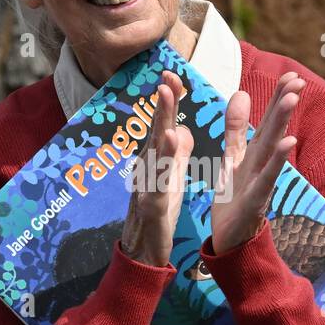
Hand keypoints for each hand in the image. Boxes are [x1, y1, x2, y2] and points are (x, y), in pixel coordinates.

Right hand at [120, 71, 193, 266]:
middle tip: (167, 77)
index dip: (169, 101)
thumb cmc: (158, 213)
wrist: (145, 252)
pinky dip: (162, 165)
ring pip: (154, 152)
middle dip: (162, 104)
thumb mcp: (170, 177)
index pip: (163, 124)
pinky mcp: (151, 206)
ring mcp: (146, 185)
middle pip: (156, 131)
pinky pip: (157, 183)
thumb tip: (179, 128)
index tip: (173, 73)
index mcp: (157, 160)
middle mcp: (148, 168)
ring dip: (160, 125)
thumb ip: (175, 152)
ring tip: (167, 98)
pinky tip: (168, 145)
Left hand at [210, 71, 303, 254]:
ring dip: (282, 123)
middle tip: (298, 79)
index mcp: (254, 153)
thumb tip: (241, 92)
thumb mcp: (232, 158)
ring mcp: (260, 182)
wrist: (229, 241)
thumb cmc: (234, 199)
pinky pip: (266, 179)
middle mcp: (261, 165)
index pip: (268, 120)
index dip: (278, 97)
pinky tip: (287, 143)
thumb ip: (236, 128)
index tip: (292, 73)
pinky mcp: (255, 201)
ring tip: (291, 99)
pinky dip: (277, 161)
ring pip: (271, 149)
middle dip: (284, 104)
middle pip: (274, 130)